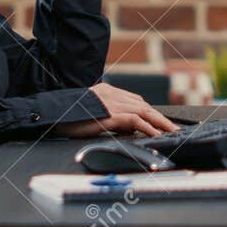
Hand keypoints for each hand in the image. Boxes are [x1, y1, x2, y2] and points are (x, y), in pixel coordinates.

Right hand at [53, 83, 180, 137]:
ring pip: (144, 111)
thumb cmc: (66, 117)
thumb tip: (126, 128)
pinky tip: (156, 135)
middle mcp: (112, 94)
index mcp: (106, 91)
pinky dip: (148, 128)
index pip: (135, 101)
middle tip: (175, 128)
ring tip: (172, 133)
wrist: (51, 114)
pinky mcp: (109, 114)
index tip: (162, 122)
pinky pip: (135, 121)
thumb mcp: (91, 114)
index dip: (150, 112)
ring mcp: (111, 102)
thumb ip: (108, 116)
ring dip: (160, 123)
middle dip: (160, 118)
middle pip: (143, 105)